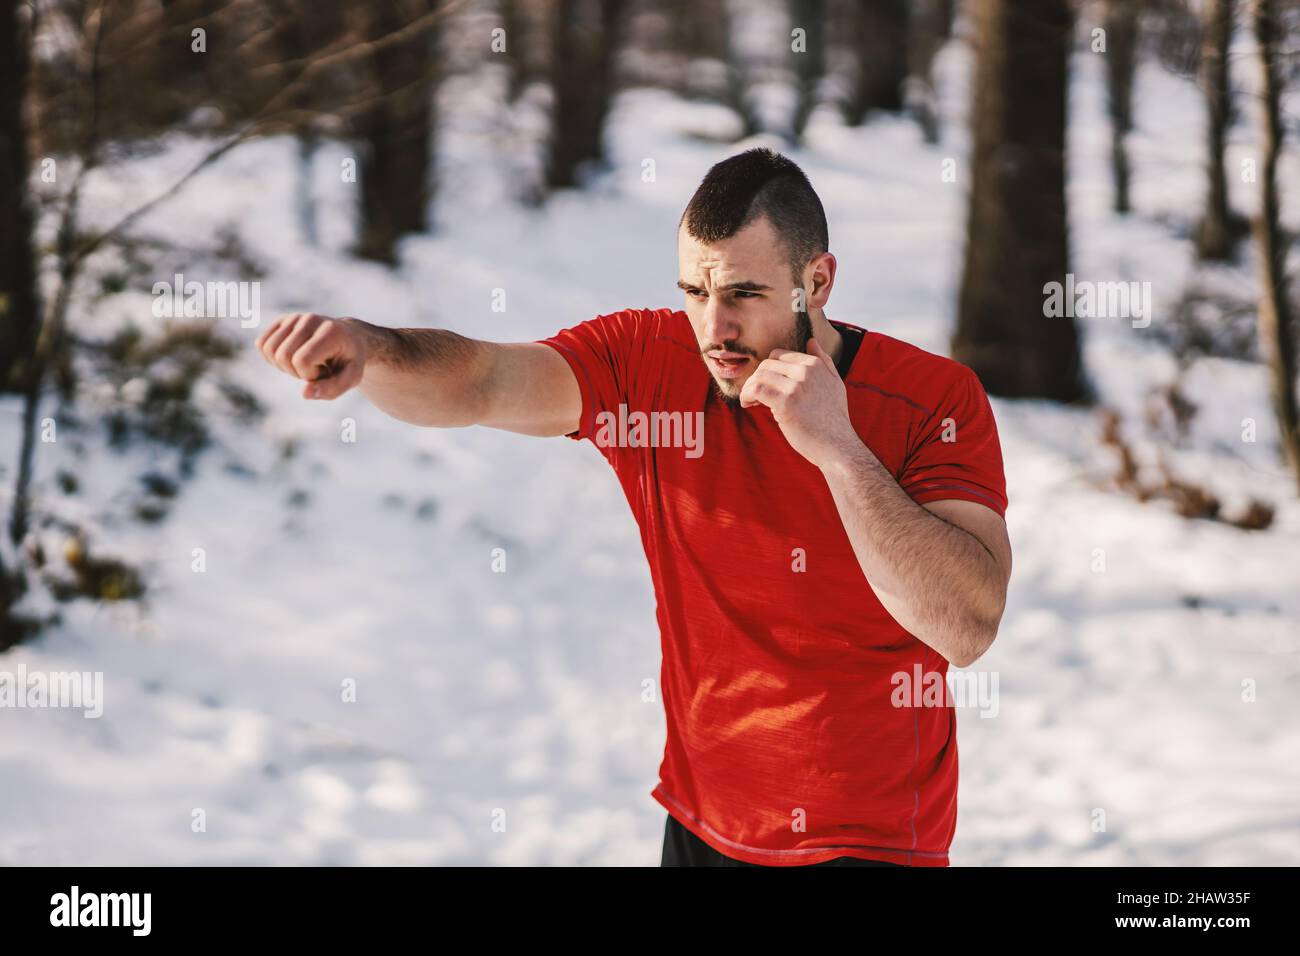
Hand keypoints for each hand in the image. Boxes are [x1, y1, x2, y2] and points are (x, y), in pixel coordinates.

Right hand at [255, 312, 368, 399]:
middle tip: (316, 367)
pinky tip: (292, 356)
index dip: (309, 374)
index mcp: (330, 332)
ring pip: (269, 350)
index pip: (302, 360)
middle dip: (296, 372)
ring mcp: (295, 317)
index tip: (325, 370)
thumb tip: (305, 393)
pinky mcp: (283, 320)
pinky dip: (272, 358)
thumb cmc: (349, 361)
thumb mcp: (351, 378)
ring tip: (305, 362)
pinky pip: (262, 344)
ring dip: (284, 365)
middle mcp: (310, 319)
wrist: (350, 339)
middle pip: (283, 356)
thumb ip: (332, 389)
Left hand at [738, 338, 859, 467]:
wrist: (837, 446)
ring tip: (751, 401)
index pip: (779, 355)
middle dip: (757, 378)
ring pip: (759, 376)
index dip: (768, 370)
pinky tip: (748, 405)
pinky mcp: (785, 403)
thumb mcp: (835, 384)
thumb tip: (811, 340)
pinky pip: (756, 390)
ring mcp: (796, 387)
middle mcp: (806, 372)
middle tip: (756, 396)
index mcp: (816, 365)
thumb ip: (823, 361)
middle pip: (766, 365)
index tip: (767, 386)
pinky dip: (747, 396)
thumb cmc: (834, 419)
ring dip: (749, 388)